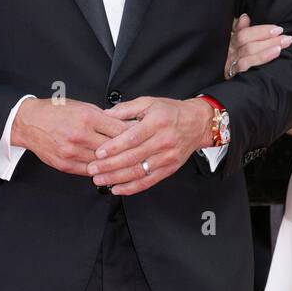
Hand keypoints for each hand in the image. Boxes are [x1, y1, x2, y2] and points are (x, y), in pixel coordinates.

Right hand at [10, 97, 130, 175]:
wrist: (29, 123)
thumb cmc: (56, 112)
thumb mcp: (83, 106)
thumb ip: (104, 117)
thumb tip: (125, 125)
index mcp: (86, 117)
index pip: (118, 130)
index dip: (134, 135)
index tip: (144, 137)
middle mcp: (79, 135)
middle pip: (113, 148)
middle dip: (128, 151)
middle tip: (141, 152)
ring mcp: (72, 152)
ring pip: (103, 163)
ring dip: (115, 164)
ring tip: (128, 164)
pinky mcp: (65, 165)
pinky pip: (89, 171)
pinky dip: (100, 171)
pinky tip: (109, 170)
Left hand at [89, 97, 213, 194]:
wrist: (198, 123)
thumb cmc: (172, 112)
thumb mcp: (149, 102)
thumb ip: (126, 108)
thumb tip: (105, 114)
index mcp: (157, 122)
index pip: (132, 137)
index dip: (114, 147)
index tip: (99, 153)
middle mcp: (163, 141)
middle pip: (133, 157)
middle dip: (110, 165)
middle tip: (93, 169)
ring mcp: (167, 157)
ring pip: (139, 171)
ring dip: (117, 178)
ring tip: (100, 180)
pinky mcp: (169, 168)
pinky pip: (149, 181)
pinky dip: (132, 187)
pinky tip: (117, 188)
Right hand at [225, 13, 291, 77]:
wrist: (218, 80)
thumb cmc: (230, 59)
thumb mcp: (232, 43)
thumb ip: (239, 29)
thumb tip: (245, 17)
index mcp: (231, 41)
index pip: (245, 32)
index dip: (262, 30)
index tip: (278, 29)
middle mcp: (230, 50)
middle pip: (249, 41)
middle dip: (269, 39)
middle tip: (287, 38)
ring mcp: (230, 62)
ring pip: (248, 52)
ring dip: (266, 49)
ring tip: (280, 47)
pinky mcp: (231, 74)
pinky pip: (244, 65)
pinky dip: (258, 59)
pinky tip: (271, 56)